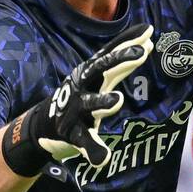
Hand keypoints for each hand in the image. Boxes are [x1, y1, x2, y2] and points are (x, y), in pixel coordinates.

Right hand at [33, 22, 153, 167]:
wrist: (42, 125)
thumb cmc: (79, 96)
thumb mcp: (98, 75)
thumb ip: (121, 60)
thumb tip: (149, 38)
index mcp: (90, 73)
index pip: (111, 54)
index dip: (128, 43)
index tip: (148, 33)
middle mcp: (82, 87)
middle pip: (101, 70)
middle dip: (120, 61)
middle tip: (140, 54)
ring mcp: (76, 110)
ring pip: (90, 105)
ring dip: (103, 102)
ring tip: (118, 101)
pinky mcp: (72, 133)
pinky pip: (84, 142)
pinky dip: (93, 150)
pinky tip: (103, 158)